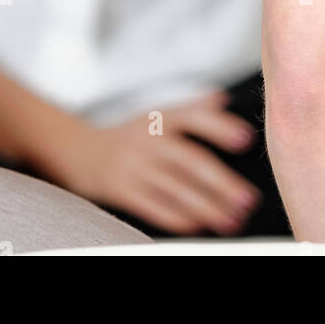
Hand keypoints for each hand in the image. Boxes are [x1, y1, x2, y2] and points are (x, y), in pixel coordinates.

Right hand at [49, 92, 262, 235]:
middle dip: (221, 182)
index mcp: (159, 117)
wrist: (77, 151)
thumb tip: (223, 98)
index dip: (219, 126)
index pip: (193, 117)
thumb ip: (190, 108)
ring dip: (206, 207)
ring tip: (232, 220)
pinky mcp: (120, 190)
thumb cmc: (128, 134)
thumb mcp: (154, 114)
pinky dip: (178, 218)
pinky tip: (199, 225)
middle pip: (189, 159)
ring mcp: (133, 165)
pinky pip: (153, 206)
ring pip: (175, 188)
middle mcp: (147, 139)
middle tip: (248, 199)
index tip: (246, 138)